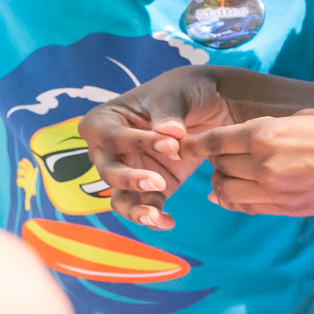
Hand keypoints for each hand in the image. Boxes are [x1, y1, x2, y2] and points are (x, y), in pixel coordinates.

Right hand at [79, 66, 238, 229]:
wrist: (208, 104)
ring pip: (119, 197)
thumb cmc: (181, 91)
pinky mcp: (148, 187)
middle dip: (129, 179)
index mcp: (105, 119)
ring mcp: (129, 170)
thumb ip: (168, 113)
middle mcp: (110, 149)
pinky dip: (154, 218)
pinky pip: (144, 207)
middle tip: (159, 181)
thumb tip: (169, 133)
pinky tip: (167, 222)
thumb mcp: (173, 93)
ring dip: (134, 209)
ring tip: (154, 216)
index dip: (137, 143)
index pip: (112, 136)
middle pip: (108, 171)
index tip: (171, 144)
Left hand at [186, 107, 313, 217]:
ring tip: (226, 173)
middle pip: (220, 166)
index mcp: (266, 134)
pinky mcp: (292, 209)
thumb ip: (266, 132)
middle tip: (215, 153)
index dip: (197, 143)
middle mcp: (266, 165)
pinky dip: (236, 200)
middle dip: (214, 160)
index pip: (215, 141)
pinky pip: (249, 207)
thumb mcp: (298, 119)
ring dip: (223, 181)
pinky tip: (232, 192)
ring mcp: (278, 192)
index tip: (184, 143)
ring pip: (229, 190)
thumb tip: (239, 143)